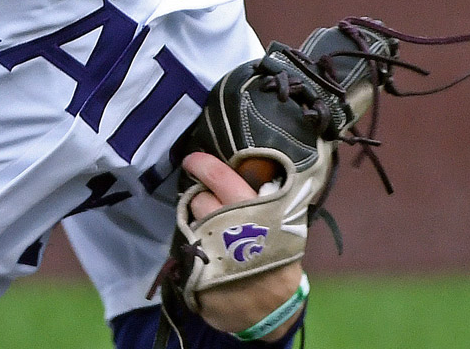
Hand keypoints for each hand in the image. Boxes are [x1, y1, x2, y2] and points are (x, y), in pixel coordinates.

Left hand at [181, 152, 304, 340]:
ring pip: (191, 223)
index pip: (222, 178)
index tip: (193, 159)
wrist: (271, 311)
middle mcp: (227, 231)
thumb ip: (264, 201)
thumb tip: (247, 173)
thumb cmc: (278, 261)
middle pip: (200, 200)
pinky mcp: (195, 275)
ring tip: (213, 233)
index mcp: (254, 214)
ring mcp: (209, 254)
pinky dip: (194, 250)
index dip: (204, 165)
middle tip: (212, 205)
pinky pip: (186, 250)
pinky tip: (208, 256)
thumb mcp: (283, 227)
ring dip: (198, 223)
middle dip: (203, 198)